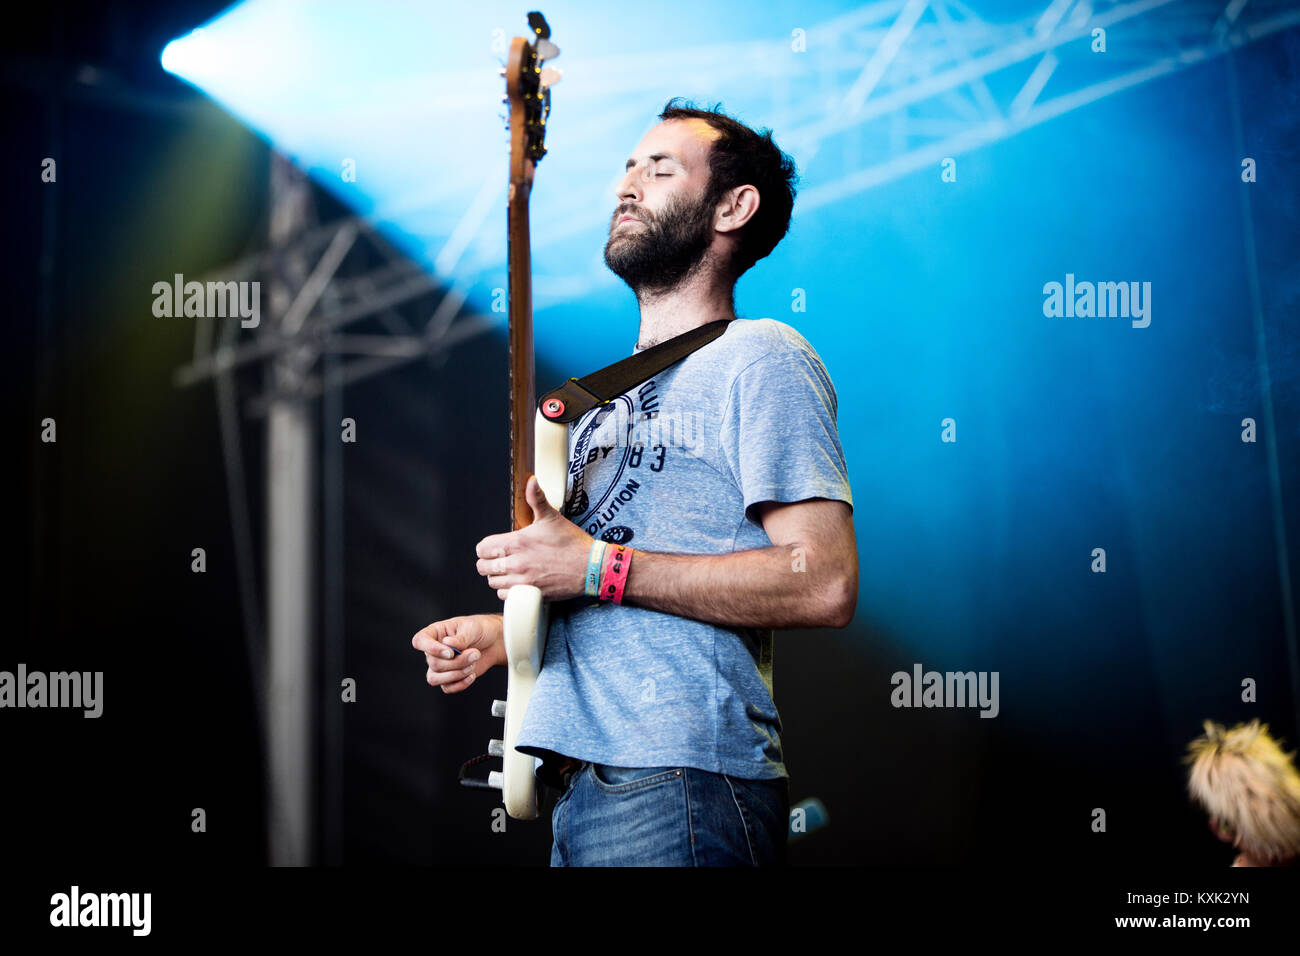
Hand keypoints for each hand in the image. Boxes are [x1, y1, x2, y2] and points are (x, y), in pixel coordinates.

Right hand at [411, 614, 503, 693]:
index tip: (451, 652)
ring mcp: (441, 665)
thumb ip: (460, 638)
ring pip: (435, 678)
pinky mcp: (449, 677)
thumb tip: (448, 644)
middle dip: (457, 662)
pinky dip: (460, 684)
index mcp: (435, 633)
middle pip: (433, 663)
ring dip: (456, 674)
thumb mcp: (472, 628)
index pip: (420, 641)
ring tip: (472, 665)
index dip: (431, 649)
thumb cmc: (480, 629)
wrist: (494, 642)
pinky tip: (471, 675)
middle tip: (474, 654)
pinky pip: (446, 687)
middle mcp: (434, 650)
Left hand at [475, 474, 591, 600]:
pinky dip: (508, 591)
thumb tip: (531, 480)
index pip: (482, 549)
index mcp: (517, 542)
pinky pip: (506, 597)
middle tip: (499, 559)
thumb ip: (536, 498)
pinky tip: (516, 583)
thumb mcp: (552, 517)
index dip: (485, 548)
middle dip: (488, 562)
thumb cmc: (572, 542)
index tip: (493, 547)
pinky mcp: (530, 594)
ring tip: (508, 570)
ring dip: (497, 577)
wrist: (591, 567)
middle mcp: (516, 563)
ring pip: (493, 583)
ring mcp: (522, 581)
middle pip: (483, 567)